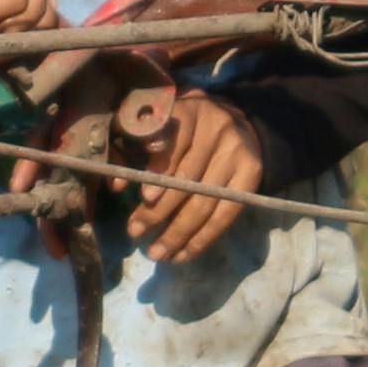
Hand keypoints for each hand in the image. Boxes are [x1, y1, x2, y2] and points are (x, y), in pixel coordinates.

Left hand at [9, 84, 271, 262]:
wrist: (235, 122)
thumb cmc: (181, 129)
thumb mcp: (156, 125)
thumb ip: (131, 147)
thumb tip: (116, 185)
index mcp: (187, 112)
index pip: (173, 143)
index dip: (159, 171)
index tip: (145, 197)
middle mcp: (216, 128)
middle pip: (187, 179)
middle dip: (159, 212)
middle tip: (136, 233)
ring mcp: (236, 151)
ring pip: (205, 201)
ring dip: (179, 233)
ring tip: (157, 253)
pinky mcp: (251, 172)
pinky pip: (226, 214)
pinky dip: (203, 238)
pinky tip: (183, 254)